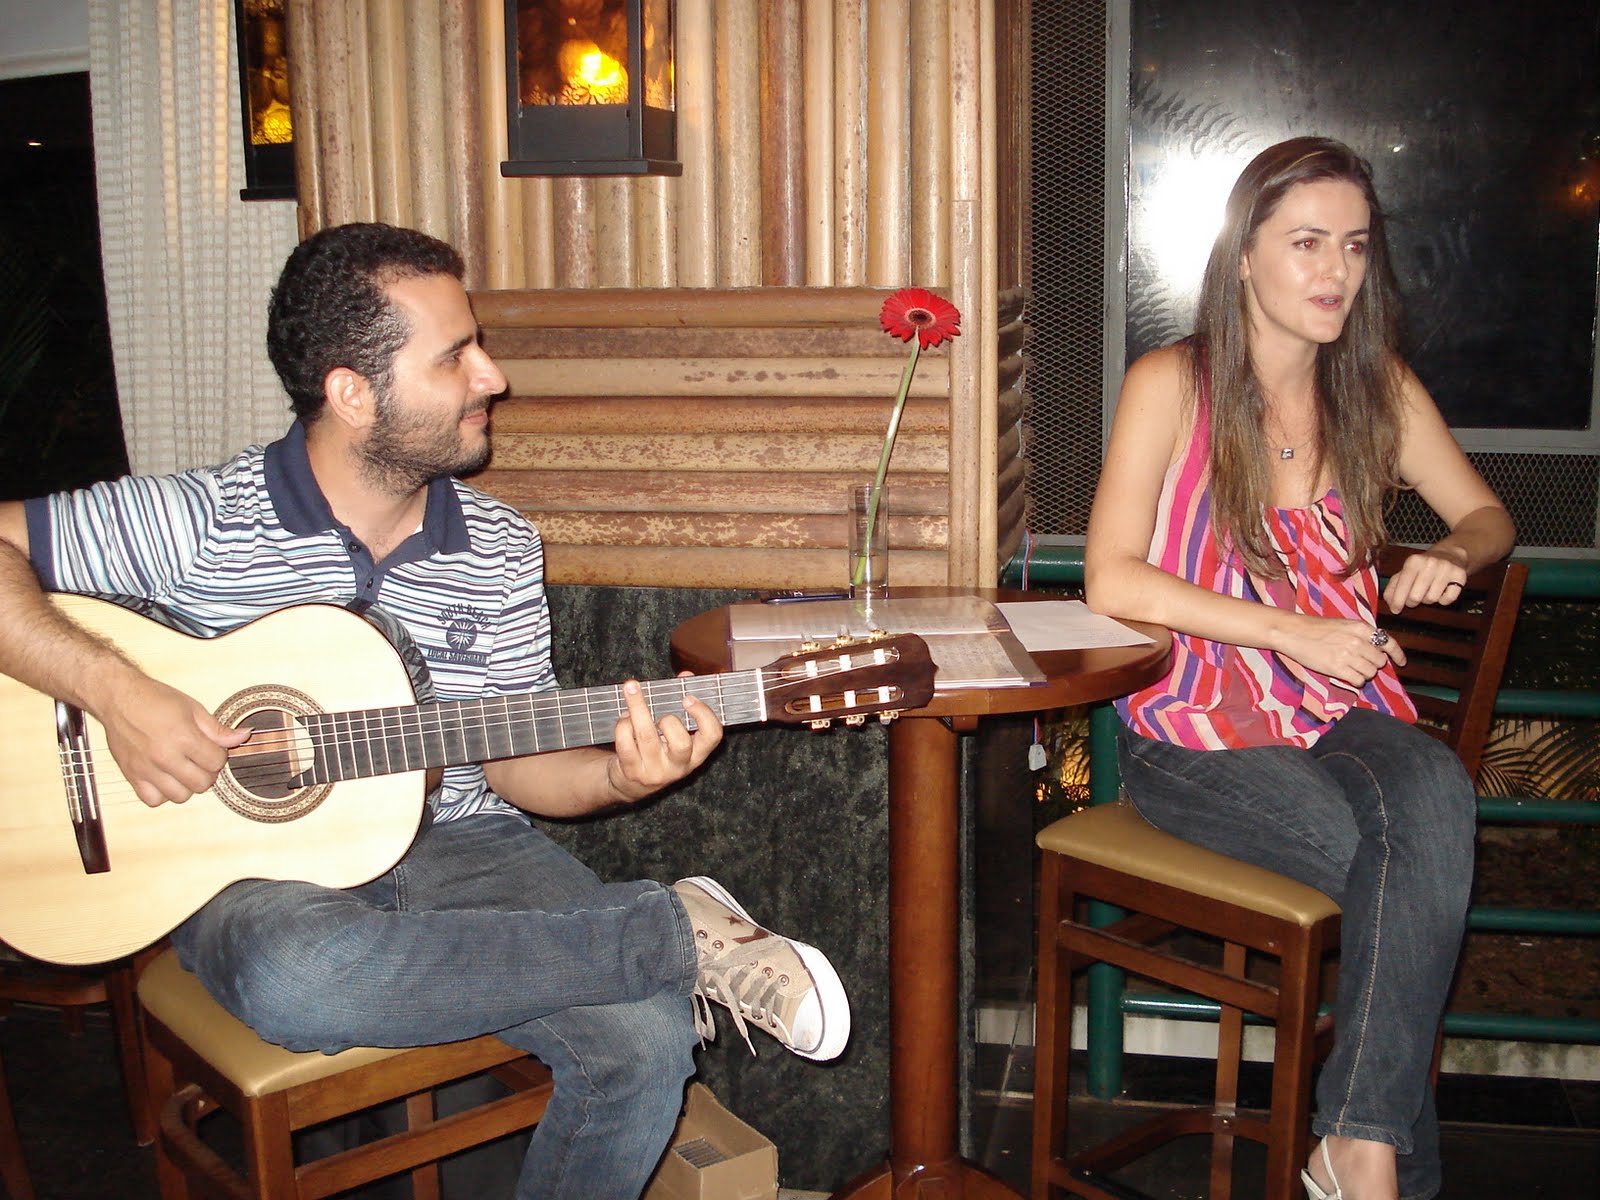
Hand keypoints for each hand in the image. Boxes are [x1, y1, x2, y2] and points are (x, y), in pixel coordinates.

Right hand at [96, 671, 250, 806]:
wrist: (118, 698)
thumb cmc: (154, 699)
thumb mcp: (192, 708)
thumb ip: (217, 729)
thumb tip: (242, 737)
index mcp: (183, 737)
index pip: (216, 762)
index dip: (219, 755)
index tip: (212, 749)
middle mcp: (165, 756)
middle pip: (202, 784)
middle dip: (207, 773)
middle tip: (200, 760)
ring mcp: (147, 769)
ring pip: (180, 796)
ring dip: (186, 785)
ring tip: (183, 769)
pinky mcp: (131, 775)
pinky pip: (153, 800)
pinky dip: (162, 794)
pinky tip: (165, 778)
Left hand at [605, 673, 722, 800]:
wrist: (630, 785)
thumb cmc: (658, 750)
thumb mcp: (675, 734)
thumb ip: (682, 704)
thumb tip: (685, 675)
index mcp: (696, 755)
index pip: (713, 736)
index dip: (704, 715)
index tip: (688, 697)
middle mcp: (678, 766)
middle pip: (681, 742)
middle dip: (668, 719)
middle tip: (661, 711)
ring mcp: (655, 771)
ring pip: (646, 736)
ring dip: (638, 707)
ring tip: (631, 689)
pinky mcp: (632, 771)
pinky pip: (625, 742)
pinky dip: (623, 724)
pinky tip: (624, 717)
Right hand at [1282, 615, 1405, 688]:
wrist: (1292, 632)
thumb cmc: (1315, 628)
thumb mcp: (1343, 624)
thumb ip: (1361, 635)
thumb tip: (1377, 650)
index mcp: (1361, 628)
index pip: (1388, 643)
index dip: (1398, 655)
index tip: (1402, 662)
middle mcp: (1358, 641)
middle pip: (1379, 661)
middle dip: (1373, 664)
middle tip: (1360, 663)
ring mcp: (1348, 655)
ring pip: (1371, 673)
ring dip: (1364, 673)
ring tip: (1350, 668)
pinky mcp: (1337, 668)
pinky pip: (1358, 681)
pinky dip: (1355, 680)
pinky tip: (1345, 674)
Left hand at [1383, 544, 1468, 611]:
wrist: (1450, 555)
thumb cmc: (1423, 567)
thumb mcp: (1405, 571)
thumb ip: (1393, 586)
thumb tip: (1390, 602)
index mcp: (1413, 562)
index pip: (1402, 587)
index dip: (1397, 601)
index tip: (1395, 609)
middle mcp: (1430, 563)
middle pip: (1416, 596)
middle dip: (1412, 601)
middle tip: (1414, 598)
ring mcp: (1446, 569)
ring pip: (1432, 599)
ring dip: (1428, 599)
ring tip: (1429, 590)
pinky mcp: (1460, 576)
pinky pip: (1448, 599)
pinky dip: (1443, 600)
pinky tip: (1442, 591)